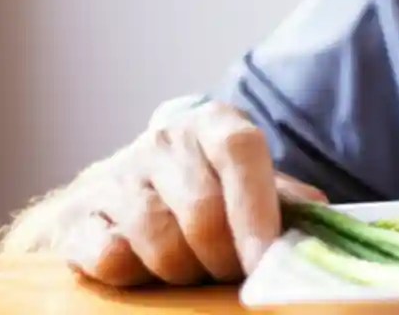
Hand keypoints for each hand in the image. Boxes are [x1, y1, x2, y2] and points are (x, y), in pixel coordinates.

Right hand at [52, 102, 325, 286]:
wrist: (131, 190)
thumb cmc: (208, 188)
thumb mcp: (252, 183)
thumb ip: (285, 199)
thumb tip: (320, 217)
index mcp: (215, 124)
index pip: (242, 152)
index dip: (257, 209)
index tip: (267, 259)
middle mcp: (164, 141)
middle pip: (204, 214)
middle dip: (225, 258)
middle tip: (233, 271)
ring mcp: (117, 175)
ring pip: (159, 242)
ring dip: (185, 270)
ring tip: (194, 265)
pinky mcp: (78, 214)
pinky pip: (111, 258)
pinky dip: (136, 275)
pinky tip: (148, 264)